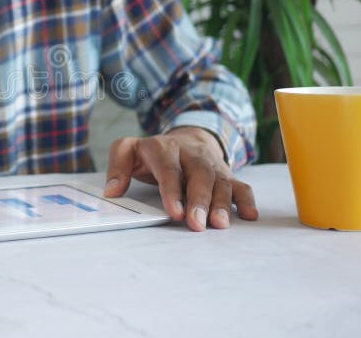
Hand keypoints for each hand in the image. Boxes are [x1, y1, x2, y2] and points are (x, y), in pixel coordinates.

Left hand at [103, 126, 257, 230]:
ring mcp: (211, 164)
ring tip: (220, 224)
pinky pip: (240, 184)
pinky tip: (248, 215)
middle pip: (199, 173)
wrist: (187, 137)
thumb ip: (117, 165)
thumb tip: (112, 191)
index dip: (172, 190)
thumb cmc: (155, 152)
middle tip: (197, 224)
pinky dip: (246, 199)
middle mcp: (191, 154)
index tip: (174, 212)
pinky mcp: (227, 174)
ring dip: (223, 202)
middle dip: (199, 199)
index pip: (169, 168)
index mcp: (164, 148)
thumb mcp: (129, 150)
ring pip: (221, 180)